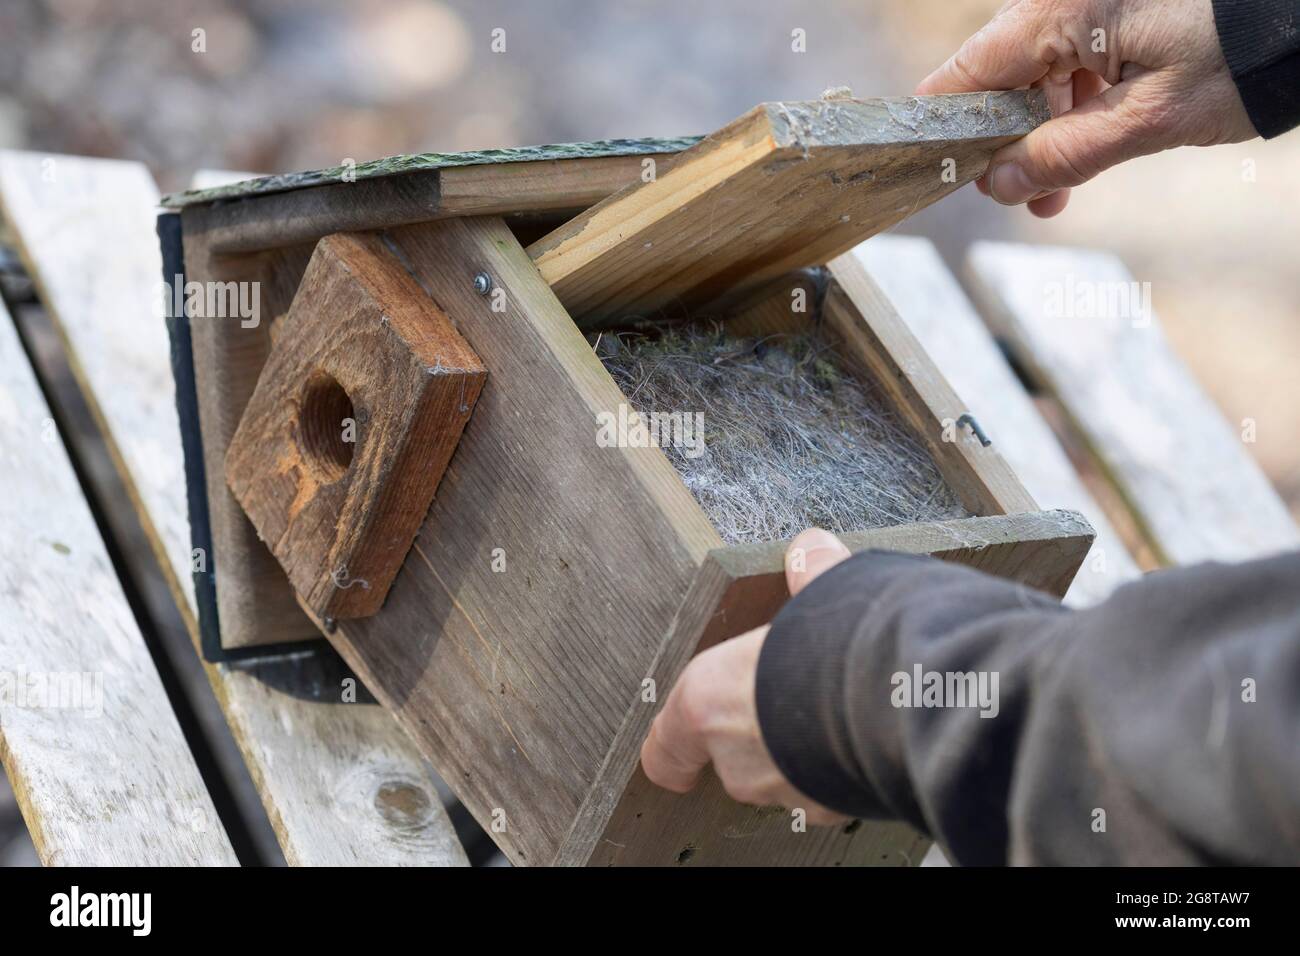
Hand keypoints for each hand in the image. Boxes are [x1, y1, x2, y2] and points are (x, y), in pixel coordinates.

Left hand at [640, 528, 852, 823]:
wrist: (907, 707)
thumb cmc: (844, 652)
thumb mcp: (819, 593)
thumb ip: (811, 575)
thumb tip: (812, 549)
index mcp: (708, 700)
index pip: (665, 747)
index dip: (672, 750)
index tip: (677, 759)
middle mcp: (737, 758)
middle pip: (733, 754)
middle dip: (761, 731)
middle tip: (792, 694)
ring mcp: (783, 792)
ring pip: (781, 775)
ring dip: (802, 750)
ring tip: (840, 708)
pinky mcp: (831, 812)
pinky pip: (826, 792)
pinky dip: (841, 770)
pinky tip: (866, 736)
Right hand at [916, 0, 1256, 216]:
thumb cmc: (1241, 58)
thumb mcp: (1148, 120)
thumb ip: (1064, 155)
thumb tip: (1000, 185)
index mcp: (1062, 12)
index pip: (969, 71)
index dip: (948, 126)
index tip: (941, 173)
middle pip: (1000, 74)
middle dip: (1004, 142)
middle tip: (1018, 198)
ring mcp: (1093, 4)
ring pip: (1037, 73)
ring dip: (1039, 134)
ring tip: (1054, 193)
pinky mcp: (1119, 12)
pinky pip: (1073, 62)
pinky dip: (1072, 109)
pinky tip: (1081, 153)